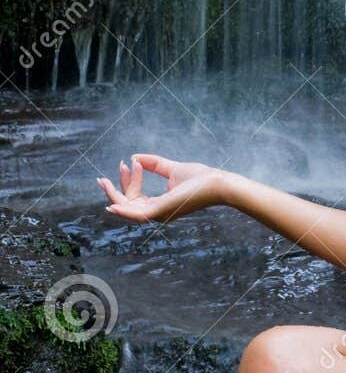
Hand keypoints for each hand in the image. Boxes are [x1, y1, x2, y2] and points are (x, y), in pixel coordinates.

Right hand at [96, 153, 226, 223]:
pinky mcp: (161, 211)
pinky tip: (112, 203)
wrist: (217, 183)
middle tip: (101, 178)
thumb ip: (154, 164)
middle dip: (114, 190)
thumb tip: (134, 157)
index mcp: (159, 205)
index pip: (135, 196)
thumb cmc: (200, 179)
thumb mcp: (172, 169)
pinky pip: (137, 214)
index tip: (130, 162)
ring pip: (128, 208)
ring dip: (115, 195)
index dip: (129, 180)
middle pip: (127, 204)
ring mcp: (158, 214)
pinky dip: (123, 211)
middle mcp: (157, 213)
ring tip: (104, 181)